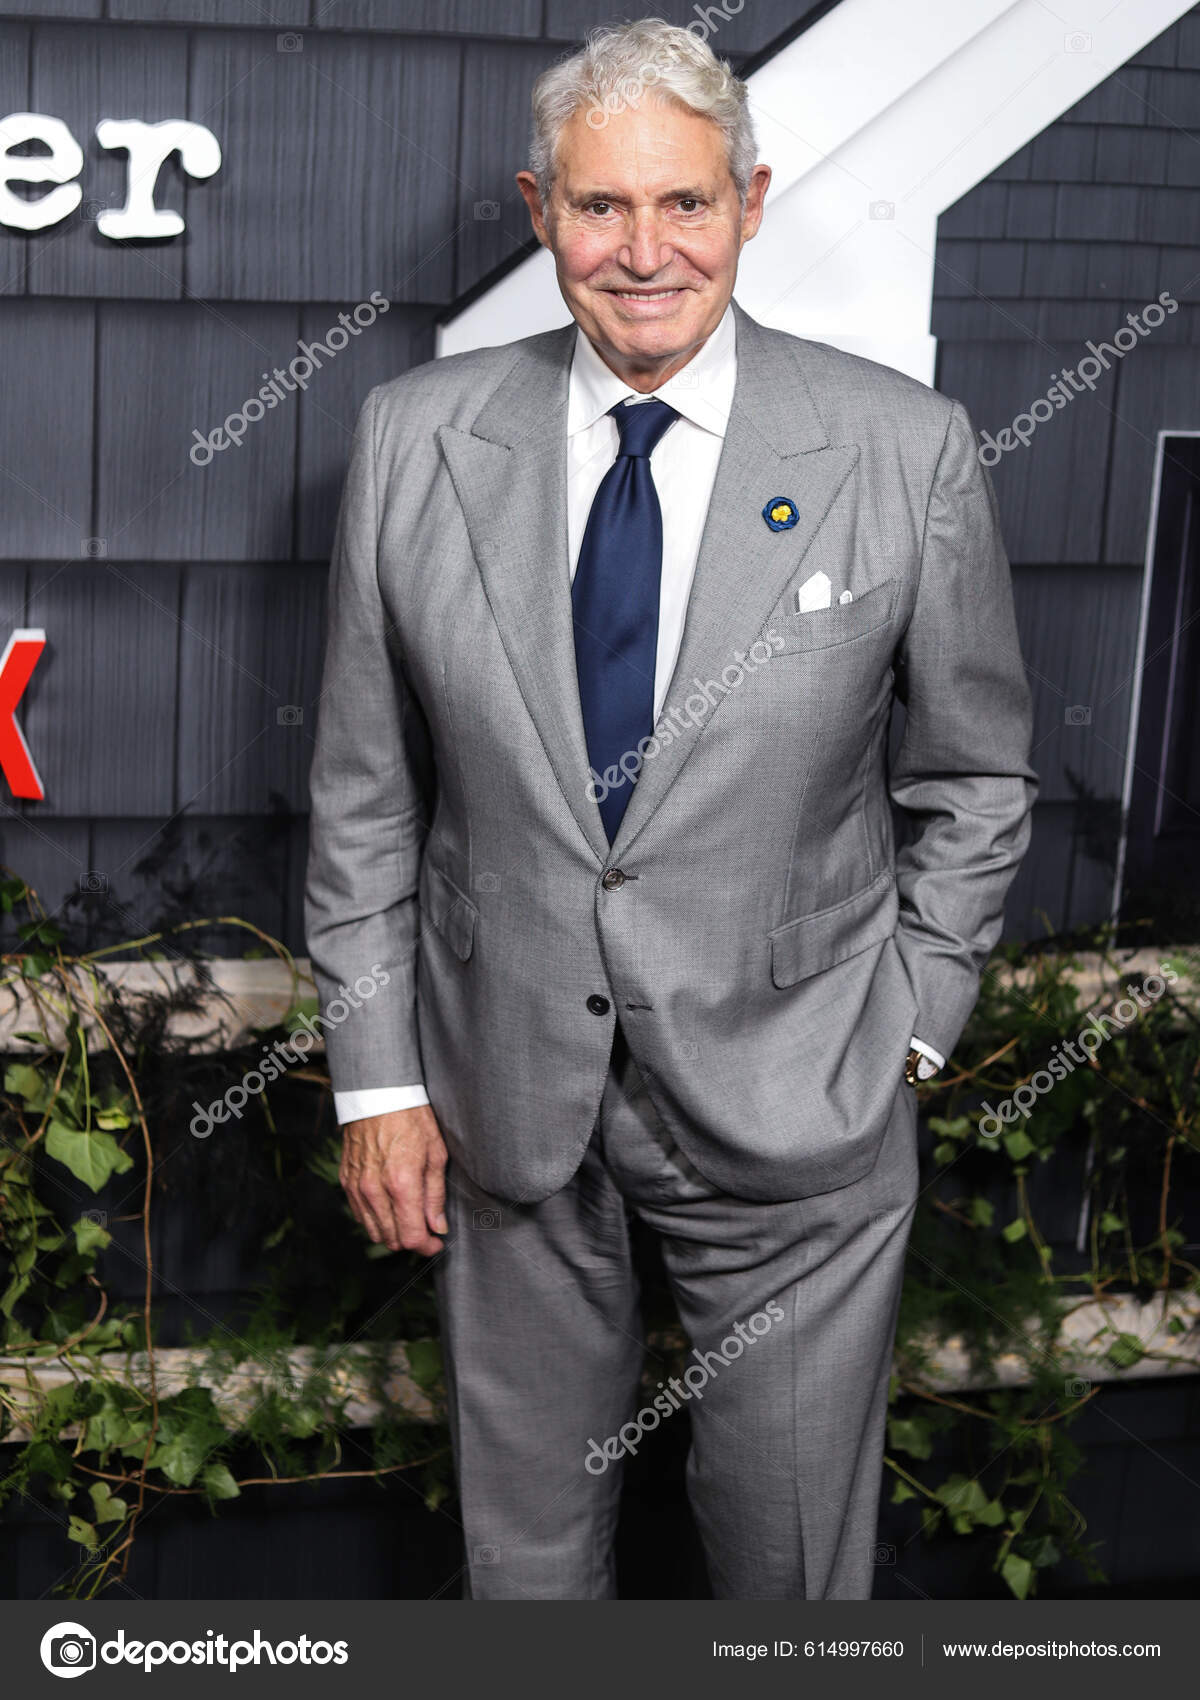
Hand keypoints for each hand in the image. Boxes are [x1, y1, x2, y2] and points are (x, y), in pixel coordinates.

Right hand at [339, 1104, 447, 1255]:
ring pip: (373, 1230)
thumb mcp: (436, 1154)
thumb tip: (438, 1226)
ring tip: (409, 1219)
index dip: (426, 1246)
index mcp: (401, 1184)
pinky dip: (375, 1218)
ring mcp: (357, 1187)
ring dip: (393, 1233)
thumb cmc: (411, 1118)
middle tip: (427, 1231)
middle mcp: (375, 1190)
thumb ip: (435, 1195)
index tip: (436, 1242)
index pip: (412, 1236)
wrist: (378, 1093)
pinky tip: (389, 1208)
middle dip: (412, 1241)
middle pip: (392, 1239)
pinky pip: (359, 1214)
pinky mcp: (346, 1180)